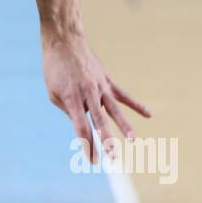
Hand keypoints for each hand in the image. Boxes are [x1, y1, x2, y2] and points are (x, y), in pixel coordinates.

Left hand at [42, 33, 150, 161]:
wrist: (64, 41)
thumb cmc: (54, 68)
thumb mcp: (53, 92)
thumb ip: (68, 110)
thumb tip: (83, 123)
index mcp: (72, 99)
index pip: (81, 127)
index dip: (87, 145)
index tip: (92, 161)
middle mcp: (88, 94)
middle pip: (99, 121)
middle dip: (106, 141)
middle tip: (113, 157)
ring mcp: (100, 86)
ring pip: (115, 109)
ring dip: (125, 125)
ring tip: (134, 140)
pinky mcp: (107, 80)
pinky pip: (123, 95)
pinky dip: (136, 105)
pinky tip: (148, 114)